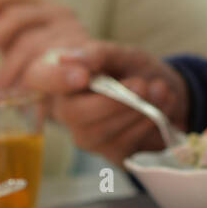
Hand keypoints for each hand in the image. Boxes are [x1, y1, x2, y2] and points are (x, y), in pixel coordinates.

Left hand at [0, 0, 90, 90]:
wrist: (90, 84)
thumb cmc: (46, 60)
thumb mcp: (19, 39)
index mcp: (40, 6)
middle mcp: (58, 13)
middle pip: (18, 18)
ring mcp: (75, 33)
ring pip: (35, 44)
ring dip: (13, 68)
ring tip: (0, 90)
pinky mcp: (95, 55)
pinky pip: (77, 59)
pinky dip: (66, 66)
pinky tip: (51, 82)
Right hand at [22, 41, 186, 164]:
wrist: (155, 89)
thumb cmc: (124, 67)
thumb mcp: (116, 53)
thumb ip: (96, 55)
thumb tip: (68, 59)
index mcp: (57, 77)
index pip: (43, 78)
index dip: (59, 79)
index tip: (83, 76)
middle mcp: (64, 112)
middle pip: (76, 115)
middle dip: (115, 102)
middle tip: (143, 84)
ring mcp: (87, 137)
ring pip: (104, 134)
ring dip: (138, 113)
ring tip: (160, 90)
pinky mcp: (112, 154)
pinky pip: (127, 147)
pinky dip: (150, 126)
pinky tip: (163, 107)